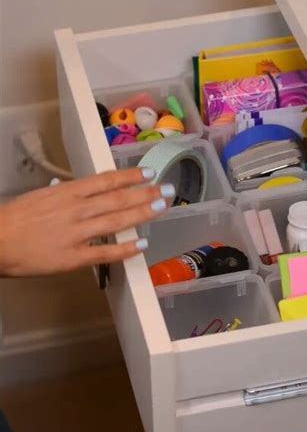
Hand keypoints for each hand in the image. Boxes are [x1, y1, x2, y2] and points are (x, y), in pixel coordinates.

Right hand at [0, 168, 174, 276]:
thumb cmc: (14, 218)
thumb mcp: (41, 196)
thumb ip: (65, 194)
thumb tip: (81, 189)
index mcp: (67, 193)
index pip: (105, 181)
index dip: (129, 177)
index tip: (148, 173)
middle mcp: (76, 210)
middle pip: (117, 199)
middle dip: (144, 193)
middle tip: (167, 189)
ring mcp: (76, 234)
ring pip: (115, 221)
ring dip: (141, 213)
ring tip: (161, 207)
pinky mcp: (72, 257)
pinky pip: (103, 253)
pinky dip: (124, 249)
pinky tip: (142, 245)